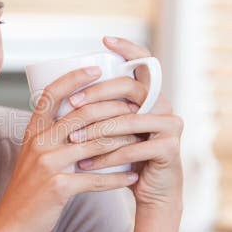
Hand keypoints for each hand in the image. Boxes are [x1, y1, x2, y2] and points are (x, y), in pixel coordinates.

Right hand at [0, 66, 141, 231]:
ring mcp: (48, 164)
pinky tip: (133, 176)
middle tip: (135, 108)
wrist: (11, 225)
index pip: (52, 94)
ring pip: (95, 144)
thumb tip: (80, 117)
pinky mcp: (58, 187)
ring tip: (141, 140)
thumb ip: (52, 137)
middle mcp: (39, 143)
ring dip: (123, 141)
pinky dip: (118, 178)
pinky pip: (96, 178)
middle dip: (113, 109)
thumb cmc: (27, 190)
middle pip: (82, 114)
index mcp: (33, 132)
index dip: (74, 78)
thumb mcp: (33, 156)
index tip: (95, 68)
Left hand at [64, 36, 183, 211]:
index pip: (144, 63)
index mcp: (151, 95)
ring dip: (96, 131)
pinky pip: (133, 149)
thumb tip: (61, 86)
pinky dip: (107, 158)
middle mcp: (165, 104)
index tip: (104, 40)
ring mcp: (171, 125)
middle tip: (72, 105)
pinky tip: (87, 165)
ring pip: (128, 121)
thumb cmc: (125, 157)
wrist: (151, 191)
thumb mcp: (112, 128)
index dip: (128, 48)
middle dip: (98, 94)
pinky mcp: (170, 148)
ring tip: (72, 140)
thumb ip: (102, 107)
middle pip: (131, 88)